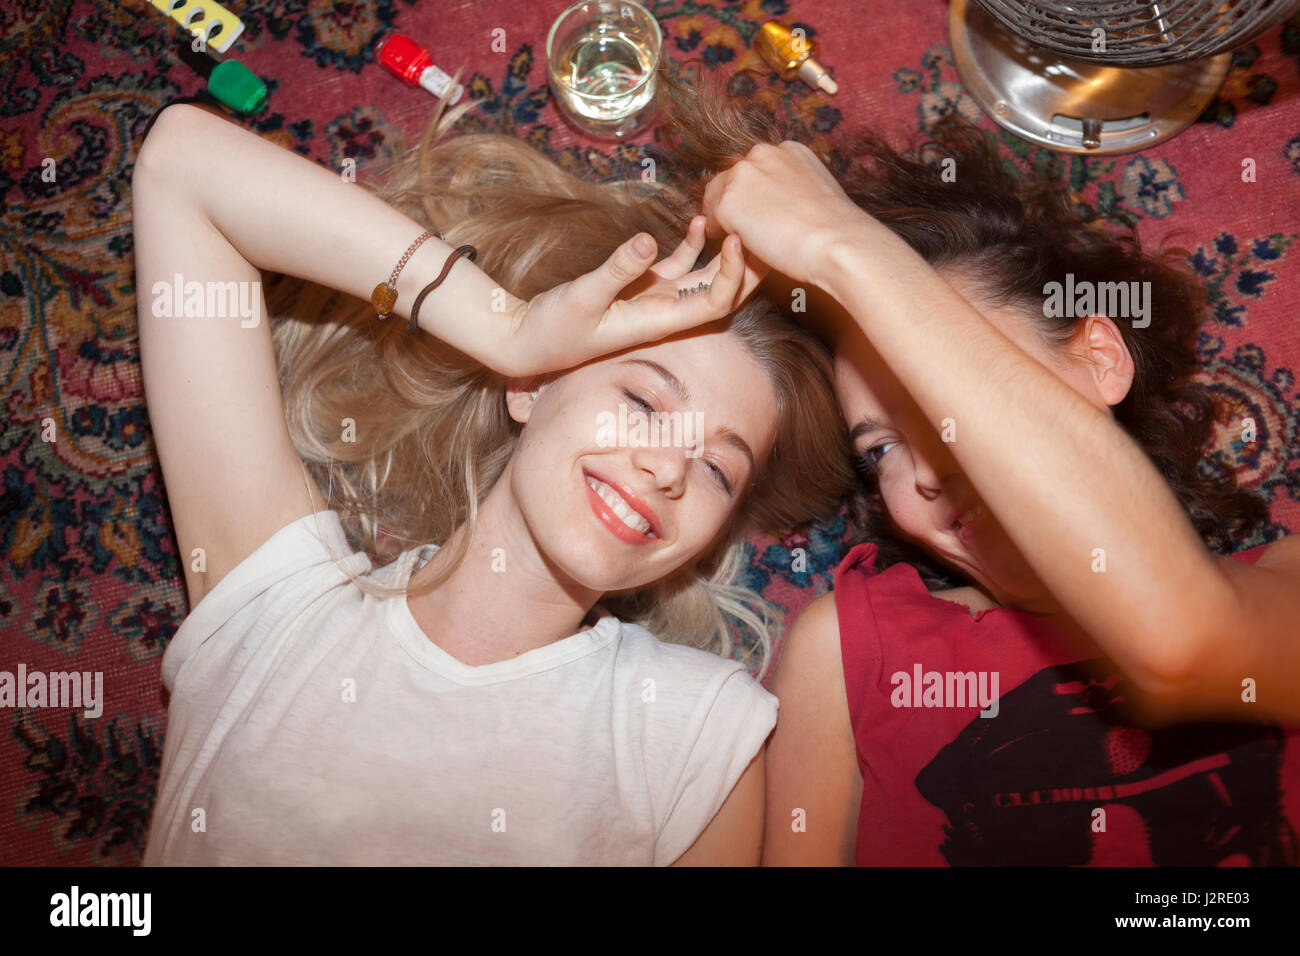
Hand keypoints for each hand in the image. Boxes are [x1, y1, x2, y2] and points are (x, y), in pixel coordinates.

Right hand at [498, 215, 765, 376]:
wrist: (527, 342)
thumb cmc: (553, 328)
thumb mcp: (580, 297)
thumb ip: (615, 269)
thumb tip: (647, 239)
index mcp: (659, 321)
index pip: (714, 303)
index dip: (734, 276)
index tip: (739, 240)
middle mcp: (664, 313)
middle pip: (722, 292)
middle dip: (749, 266)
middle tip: (771, 230)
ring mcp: (654, 299)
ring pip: (704, 277)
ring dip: (726, 253)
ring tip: (743, 219)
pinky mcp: (639, 287)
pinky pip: (677, 266)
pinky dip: (692, 246)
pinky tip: (699, 220)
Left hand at [702, 141, 869, 286]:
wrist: (838, 243)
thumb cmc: (836, 230)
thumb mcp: (818, 192)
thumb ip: (793, 188)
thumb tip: (780, 205)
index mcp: (787, 150)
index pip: (754, 167)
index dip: (751, 192)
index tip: (756, 211)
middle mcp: (762, 154)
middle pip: (730, 178)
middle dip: (733, 201)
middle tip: (742, 228)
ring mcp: (743, 176)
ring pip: (717, 197)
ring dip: (724, 218)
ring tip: (739, 239)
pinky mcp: (728, 202)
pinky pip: (711, 220)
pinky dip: (719, 234)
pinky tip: (737, 245)